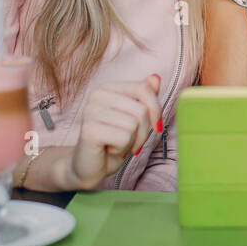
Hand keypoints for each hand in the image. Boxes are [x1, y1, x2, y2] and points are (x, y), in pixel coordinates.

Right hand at [67, 74, 161, 189]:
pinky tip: (109, 149)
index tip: (156, 127)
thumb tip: (155, 77)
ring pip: (134, 124)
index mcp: (107, 88)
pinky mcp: (90, 130)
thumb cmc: (114, 142)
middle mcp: (96, 95)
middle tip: (130, 141)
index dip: (156, 110)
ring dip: (133, 141)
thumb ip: (144, 98)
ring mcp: (90, 111)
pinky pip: (124, 138)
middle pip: (141, 110)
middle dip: (144, 132)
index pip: (143, 89)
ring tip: (118, 145)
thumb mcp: (135, 119)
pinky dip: (123, 149)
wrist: (90, 168)